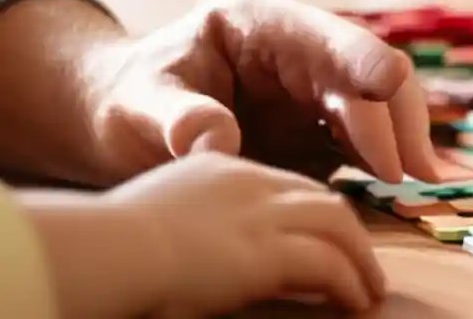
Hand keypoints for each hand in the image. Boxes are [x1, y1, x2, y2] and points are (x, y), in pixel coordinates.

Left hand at [82, 0, 450, 183]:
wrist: (130, 125)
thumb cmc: (130, 100)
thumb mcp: (139, 104)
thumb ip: (178, 118)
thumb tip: (217, 142)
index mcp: (266, 24)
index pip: (331, 37)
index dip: (365, 62)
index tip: (387, 93)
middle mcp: (307, 53)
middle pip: (375, 72)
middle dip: (399, 115)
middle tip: (413, 168)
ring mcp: (321, 92)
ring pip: (386, 106)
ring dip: (406, 141)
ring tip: (425, 183)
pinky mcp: (326, 131)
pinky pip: (371, 142)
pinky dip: (392, 162)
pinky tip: (411, 190)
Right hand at [111, 152, 382, 315]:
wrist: (104, 251)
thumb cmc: (109, 248)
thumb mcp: (154, 220)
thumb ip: (187, 226)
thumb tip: (199, 259)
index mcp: (220, 169)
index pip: (285, 185)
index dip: (311, 212)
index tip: (326, 237)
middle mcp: (250, 183)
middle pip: (322, 199)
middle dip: (348, 232)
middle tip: (362, 264)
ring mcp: (263, 213)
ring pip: (337, 225)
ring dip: (359, 260)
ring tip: (368, 289)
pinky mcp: (269, 250)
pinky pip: (329, 264)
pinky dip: (348, 283)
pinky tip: (354, 303)